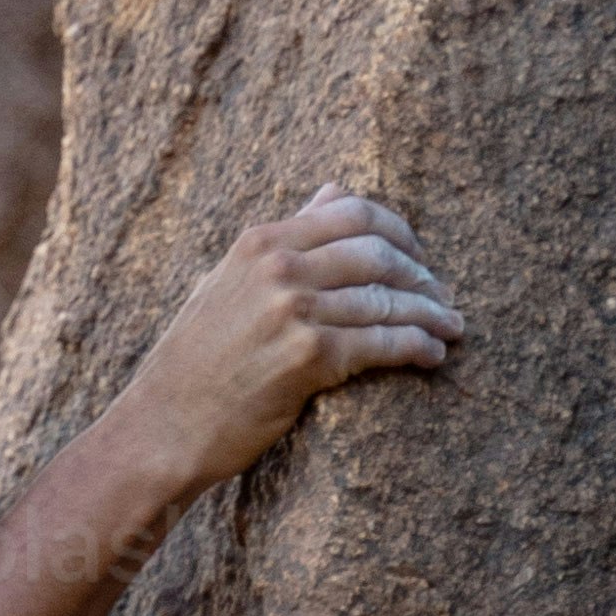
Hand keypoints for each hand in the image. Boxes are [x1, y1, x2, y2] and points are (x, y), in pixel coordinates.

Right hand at [125, 189, 460, 496]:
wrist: (165, 425)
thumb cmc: (198, 359)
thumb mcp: (228, 280)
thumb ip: (284, 239)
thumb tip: (334, 191)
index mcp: (261, 241)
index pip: (353, 213)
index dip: (399, 232)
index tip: (418, 256)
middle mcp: (279, 267)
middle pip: (380, 253)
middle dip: (421, 275)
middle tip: (442, 296)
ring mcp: (294, 310)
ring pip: (388, 299)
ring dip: (430, 314)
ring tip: (451, 328)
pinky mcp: (309, 357)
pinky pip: (384, 343)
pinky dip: (418, 347)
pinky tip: (432, 356)